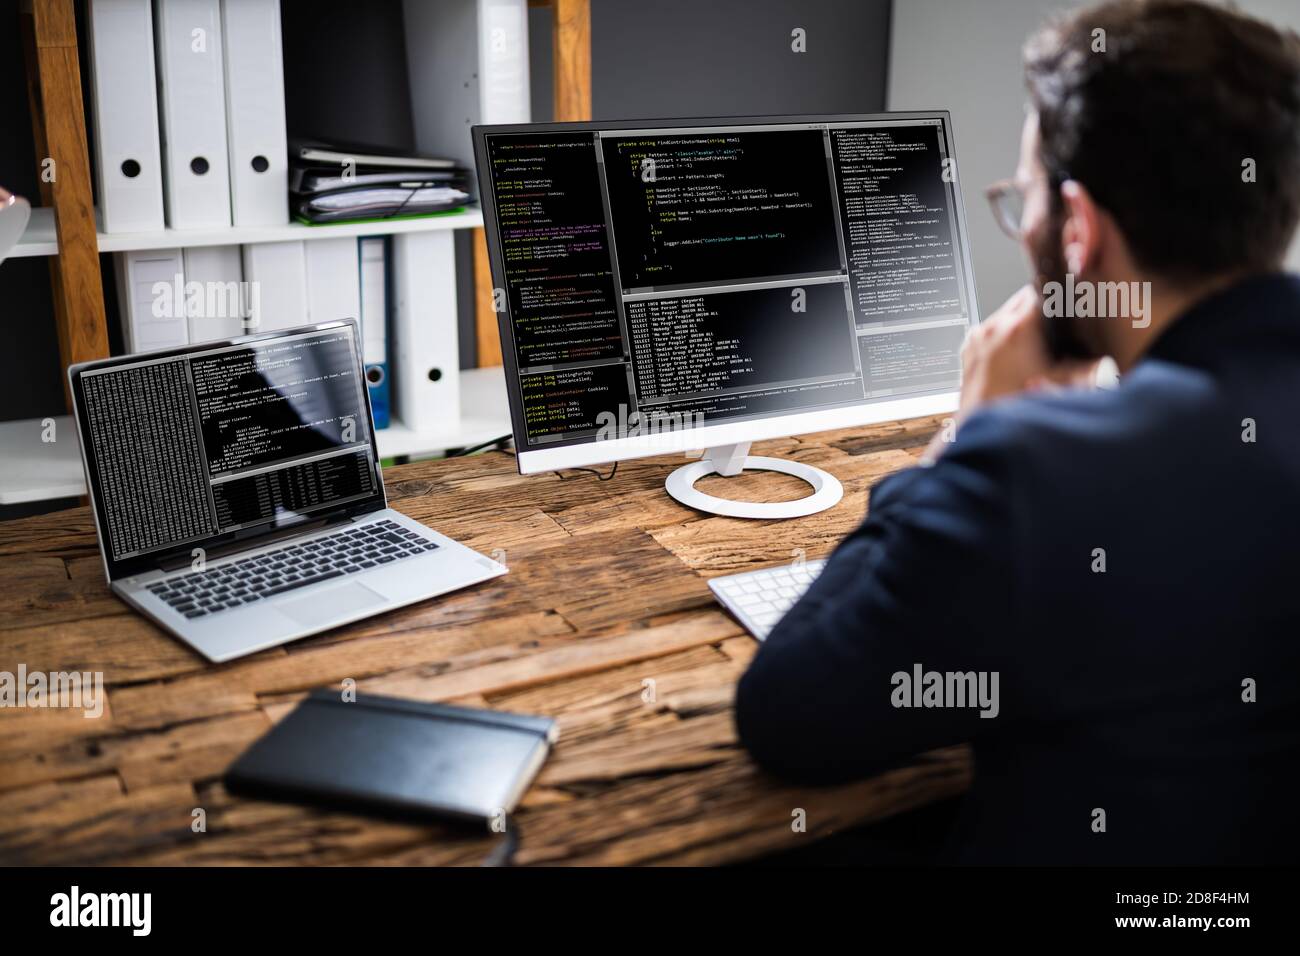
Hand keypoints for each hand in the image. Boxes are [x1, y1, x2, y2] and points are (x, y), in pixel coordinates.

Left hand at [957, 284, 1098, 417]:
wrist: (982, 431)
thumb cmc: (1014, 408)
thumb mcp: (1062, 386)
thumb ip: (1088, 369)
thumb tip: (1105, 359)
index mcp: (1017, 328)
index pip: (1042, 289)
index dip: (1057, 296)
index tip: (1065, 304)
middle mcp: (993, 328)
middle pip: (1021, 299)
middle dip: (1039, 311)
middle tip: (1053, 330)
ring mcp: (977, 339)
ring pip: (1004, 315)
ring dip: (1019, 325)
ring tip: (1034, 350)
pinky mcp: (968, 352)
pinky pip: (989, 333)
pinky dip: (1002, 340)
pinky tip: (1014, 362)